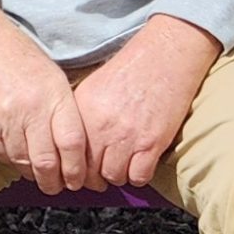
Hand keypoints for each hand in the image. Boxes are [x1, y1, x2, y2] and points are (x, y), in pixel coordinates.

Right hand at [0, 0, 92, 192]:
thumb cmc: (27, 62)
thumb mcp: (56, 81)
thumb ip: (67, 115)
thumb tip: (79, 154)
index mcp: (55, 95)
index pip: (72, 144)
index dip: (77, 169)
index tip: (79, 179)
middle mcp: (31, 108)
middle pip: (47, 161)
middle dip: (56, 182)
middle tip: (60, 187)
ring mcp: (6, 117)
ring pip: (24, 162)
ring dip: (35, 176)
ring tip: (43, 179)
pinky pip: (3, 154)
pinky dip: (15, 163)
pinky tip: (23, 163)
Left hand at [68, 17, 222, 195]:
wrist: (166, 56)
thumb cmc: (132, 69)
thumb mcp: (93, 87)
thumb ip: (81, 116)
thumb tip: (73, 144)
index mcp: (82, 111)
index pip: (68, 154)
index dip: (74, 167)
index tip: (81, 170)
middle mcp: (100, 126)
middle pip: (88, 172)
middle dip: (95, 177)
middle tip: (102, 173)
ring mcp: (125, 136)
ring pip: (113, 177)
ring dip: (118, 175)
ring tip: (123, 164)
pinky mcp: (151, 143)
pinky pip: (138, 177)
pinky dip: (139, 175)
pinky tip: (141, 163)